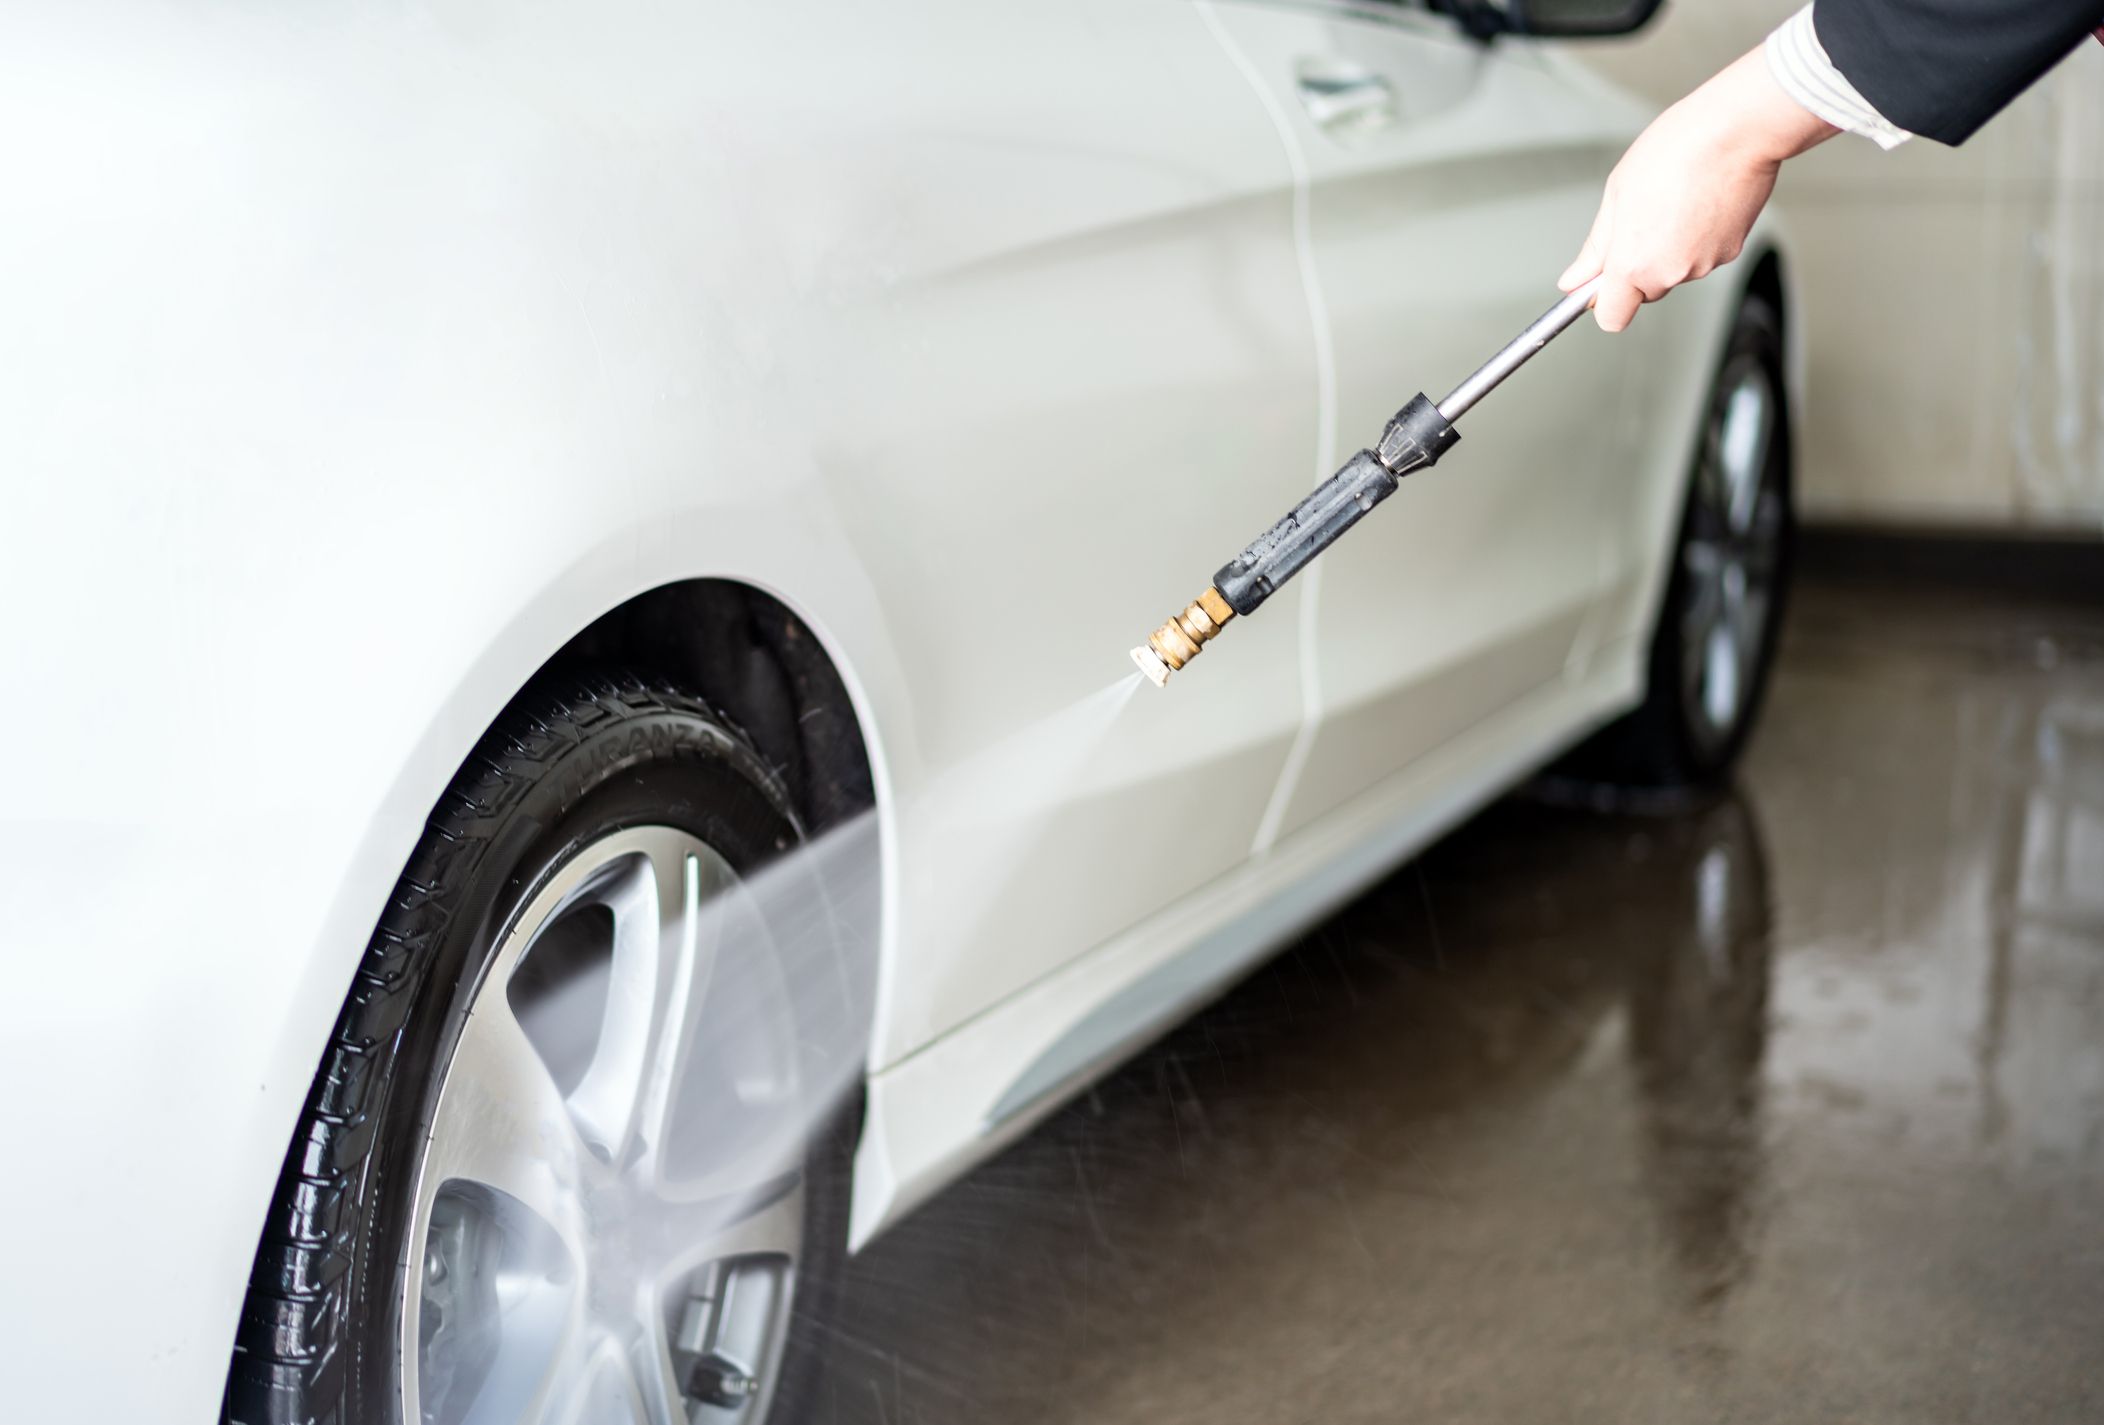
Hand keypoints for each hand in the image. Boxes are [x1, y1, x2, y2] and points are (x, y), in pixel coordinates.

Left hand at [1560, 48, 1837, 331]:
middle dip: (1636, 264)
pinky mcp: (1731, 251)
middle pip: (1643, 291)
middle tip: (1641, 217)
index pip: (1611, 317)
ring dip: (1668, 246)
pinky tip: (1697, 201)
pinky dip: (1697, 236)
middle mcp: (1670, 273)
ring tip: (1674, 200)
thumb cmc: (1677, 150)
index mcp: (1634, 264)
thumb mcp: (1617, 195)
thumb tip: (1574, 280)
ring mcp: (1704, 265)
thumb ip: (1596, 247)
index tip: (1598, 278)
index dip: (1601, 299)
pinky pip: (1702, 255)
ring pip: (1673, 271)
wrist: (1737, 129)